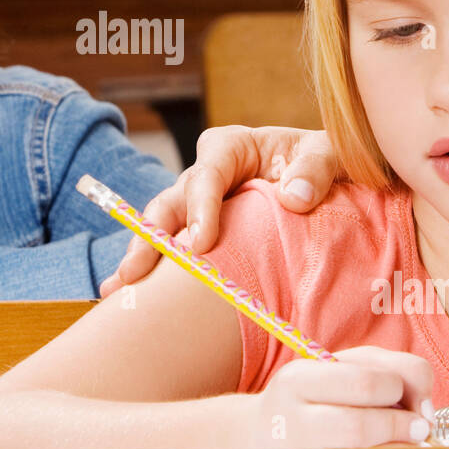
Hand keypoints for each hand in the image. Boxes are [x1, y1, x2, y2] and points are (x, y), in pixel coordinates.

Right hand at [101, 125, 340, 295]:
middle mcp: (204, 176)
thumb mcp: (330, 154)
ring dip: (140, 261)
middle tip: (136, 273)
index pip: (206, 175)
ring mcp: (195, 209)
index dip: (199, 209)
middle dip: (149, 239)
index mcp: (230, 148)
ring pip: (159, 232)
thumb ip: (315, 168)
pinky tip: (126, 300)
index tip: (200, 245)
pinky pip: (169, 254)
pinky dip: (150, 276)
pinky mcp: (197, 236)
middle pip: (169, 205)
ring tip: (119, 291)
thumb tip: (294, 198)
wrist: (326, 186)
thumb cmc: (322, 164)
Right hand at [246, 346, 434, 448]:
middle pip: (362, 427)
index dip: (402, 389)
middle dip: (402, 425)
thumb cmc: (315, 396)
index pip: (365, 383)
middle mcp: (291, 420)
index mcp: (298, 380)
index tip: (411, 397)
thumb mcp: (342, 366)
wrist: (263, 434)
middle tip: (417, 427)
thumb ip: (390, 368)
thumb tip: (426, 411)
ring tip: (402, 441)